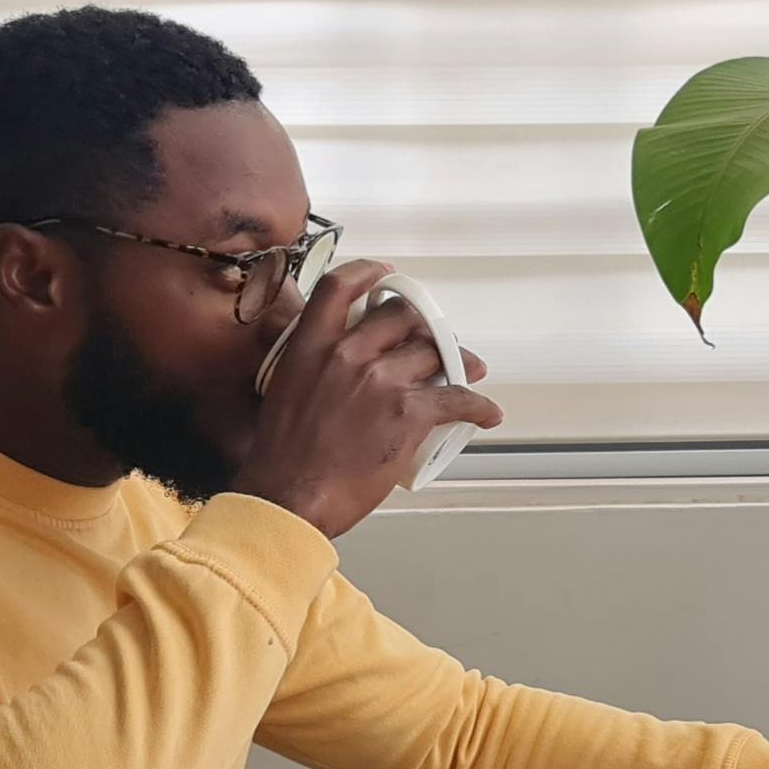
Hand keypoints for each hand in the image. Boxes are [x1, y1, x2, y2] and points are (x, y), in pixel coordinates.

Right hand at [233, 259, 503, 538]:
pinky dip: (478, 406)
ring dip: (458, 360)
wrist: (290, 496)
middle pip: (400, 317)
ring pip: (433, 352)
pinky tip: (486, 412)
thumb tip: (325, 364)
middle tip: (435, 338)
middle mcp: (348, 354)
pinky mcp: (408, 413)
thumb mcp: (282, 391)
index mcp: (310, 346)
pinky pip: (457, 398)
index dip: (368, 273)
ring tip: (470, 370)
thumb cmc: (282, 457)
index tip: (386, 275)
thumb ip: (306, 367)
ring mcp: (381, 381)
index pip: (339, 287)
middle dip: (423, 325)